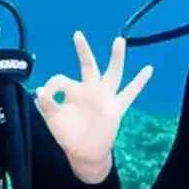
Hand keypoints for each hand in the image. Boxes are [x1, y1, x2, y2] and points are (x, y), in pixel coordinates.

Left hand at [34, 32, 152, 183]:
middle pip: (88, 66)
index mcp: (73, 91)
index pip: (61, 80)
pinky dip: (140, 82)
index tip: (44, 94)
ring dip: (116, 58)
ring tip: (119, 40)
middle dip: (83, 51)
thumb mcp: (53, 120)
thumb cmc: (68, 135)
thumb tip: (40, 91)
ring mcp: (104, 97)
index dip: (52, 84)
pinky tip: (148, 69)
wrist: (84, 153)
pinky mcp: (116, 107)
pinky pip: (130, 93)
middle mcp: (90, 89)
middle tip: (77, 34)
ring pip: (112, 73)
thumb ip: (47, 105)